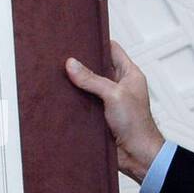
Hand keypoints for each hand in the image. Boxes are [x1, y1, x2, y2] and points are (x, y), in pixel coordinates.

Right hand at [66, 41, 164, 182]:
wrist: (137, 156)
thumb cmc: (137, 125)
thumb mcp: (115, 95)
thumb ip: (93, 79)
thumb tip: (71, 64)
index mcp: (129, 74)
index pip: (112, 50)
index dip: (97, 42)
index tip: (79, 36)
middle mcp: (118, 86)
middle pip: (96, 67)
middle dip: (81, 63)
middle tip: (61, 55)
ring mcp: (108, 101)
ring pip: (87, 86)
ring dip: (75, 84)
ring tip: (55, 73)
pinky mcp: (99, 116)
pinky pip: (83, 104)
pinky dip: (73, 101)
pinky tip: (59, 96)